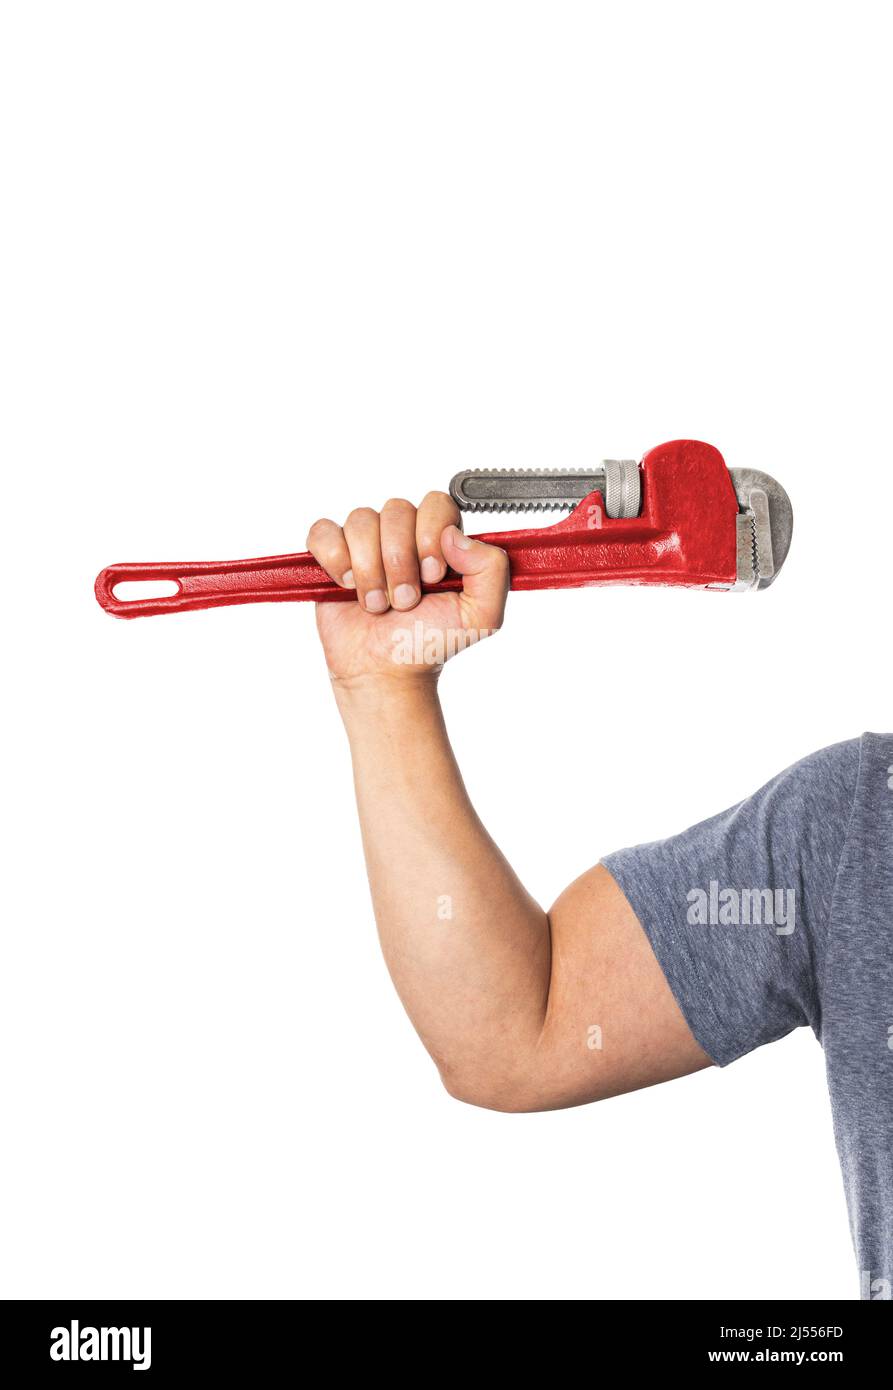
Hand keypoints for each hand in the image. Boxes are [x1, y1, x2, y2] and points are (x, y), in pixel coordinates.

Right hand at [306, 493, 509, 682]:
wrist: (387, 671)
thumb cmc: (430, 642)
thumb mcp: (482, 615)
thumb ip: (492, 570)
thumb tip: (454, 536)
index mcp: (439, 538)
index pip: (436, 503)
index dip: (430, 536)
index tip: (432, 576)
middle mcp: (403, 533)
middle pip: (396, 510)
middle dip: (399, 561)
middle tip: (404, 600)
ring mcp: (365, 542)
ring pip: (361, 520)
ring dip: (369, 569)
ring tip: (376, 604)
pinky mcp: (331, 555)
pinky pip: (323, 531)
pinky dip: (334, 558)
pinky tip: (347, 586)